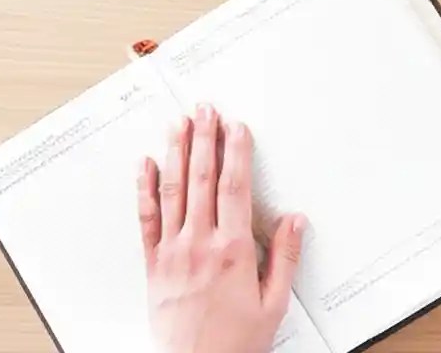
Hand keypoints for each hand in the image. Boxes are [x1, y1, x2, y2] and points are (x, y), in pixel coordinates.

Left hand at [137, 103, 306, 352]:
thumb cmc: (235, 342)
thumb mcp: (274, 301)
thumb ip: (285, 257)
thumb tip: (294, 220)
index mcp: (232, 251)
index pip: (233, 188)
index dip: (235, 152)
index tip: (237, 128)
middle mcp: (199, 245)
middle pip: (202, 180)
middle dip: (204, 140)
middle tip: (205, 110)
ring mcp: (172, 253)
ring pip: (173, 191)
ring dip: (176, 153)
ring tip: (178, 125)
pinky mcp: (153, 265)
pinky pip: (146, 219)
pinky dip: (145, 189)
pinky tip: (147, 166)